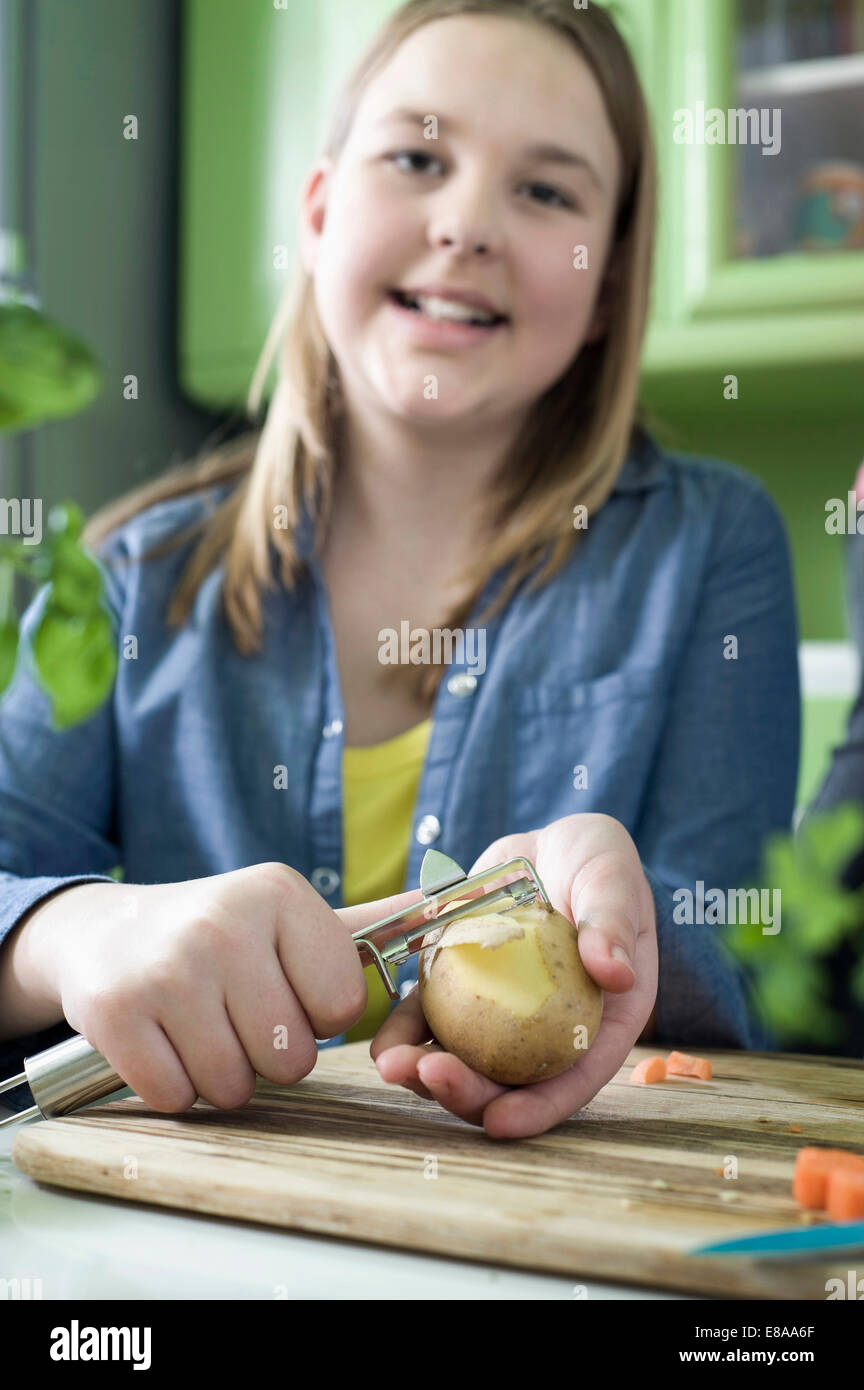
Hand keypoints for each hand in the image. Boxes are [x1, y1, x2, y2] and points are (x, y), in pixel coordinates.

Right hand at [41, 864, 423, 1112]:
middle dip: (269, 1053)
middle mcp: (224, 924)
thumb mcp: (288, 917)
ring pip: (235, 1084)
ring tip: (200, 1025)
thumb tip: (459, 905)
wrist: (106, 932)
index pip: (343, 1006)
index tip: (284, 988)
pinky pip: (177, 1095)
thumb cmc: (219, 935)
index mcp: (279, 893)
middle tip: (236, 1013)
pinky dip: (173, 1085)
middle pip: (292, 1055)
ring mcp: (167, 967)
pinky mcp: (116, 1010)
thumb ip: (368, 927)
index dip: (316, 1015)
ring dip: (222, 1074)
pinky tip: (163, 1040)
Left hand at [370, 814, 657, 1138]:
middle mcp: (551, 1028)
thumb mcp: (614, 884)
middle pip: (511, 1080)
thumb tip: (617, 975)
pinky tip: (381, 1044)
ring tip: (391, 1065)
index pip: (575, 1076)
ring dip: (426, 1071)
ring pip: (466, 1058)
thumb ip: (614, 925)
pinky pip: (433, 1018)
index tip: (500, 1122)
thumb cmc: (601, 864)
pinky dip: (407, 1033)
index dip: (540, 1108)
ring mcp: (503, 1011)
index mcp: (600, 1018)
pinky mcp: (464, 986)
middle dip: (468, 1093)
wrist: (554, 841)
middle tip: (429, 1077)